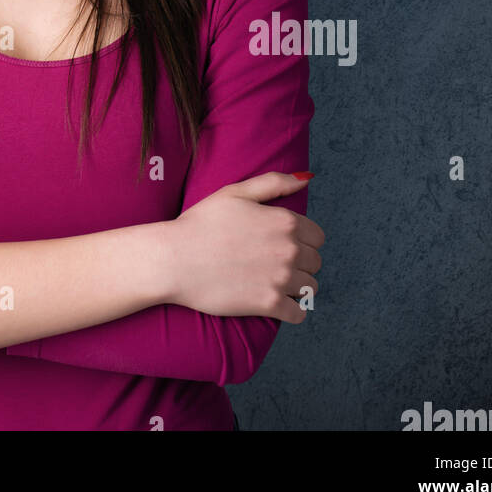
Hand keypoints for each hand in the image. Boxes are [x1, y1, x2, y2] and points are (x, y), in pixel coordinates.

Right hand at [165, 172, 322, 322]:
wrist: (174, 259)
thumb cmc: (201, 223)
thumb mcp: (236, 192)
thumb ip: (274, 183)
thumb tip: (307, 177)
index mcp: (285, 221)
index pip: (317, 236)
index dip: (301, 240)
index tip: (281, 244)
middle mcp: (289, 250)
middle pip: (315, 262)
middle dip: (300, 263)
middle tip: (273, 263)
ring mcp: (281, 279)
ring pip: (310, 288)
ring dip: (296, 287)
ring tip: (272, 282)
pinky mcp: (270, 304)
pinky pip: (299, 314)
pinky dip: (291, 311)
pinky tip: (274, 302)